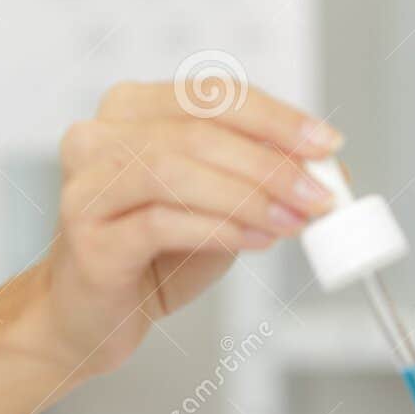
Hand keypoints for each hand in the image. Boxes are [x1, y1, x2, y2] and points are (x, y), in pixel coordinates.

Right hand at [43, 80, 341, 376]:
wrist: (89, 317)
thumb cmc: (150, 259)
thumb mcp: (217, 208)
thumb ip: (259, 181)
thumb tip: (327, 170)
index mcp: (130, 112)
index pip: (210, 96)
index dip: (275, 117)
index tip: (326, 144)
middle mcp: (98, 138)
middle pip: (198, 132)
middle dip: (270, 164)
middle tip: (318, 195)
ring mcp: (87, 187)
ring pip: (176, 171)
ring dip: (248, 197)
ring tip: (292, 222)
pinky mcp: (89, 238)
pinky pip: (161, 223)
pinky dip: (218, 230)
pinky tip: (254, 242)